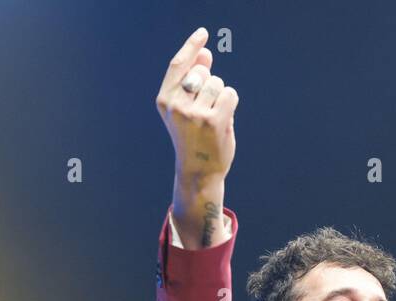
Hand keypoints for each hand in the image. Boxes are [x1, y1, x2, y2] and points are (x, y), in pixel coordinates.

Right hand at [156, 26, 237, 187]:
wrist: (198, 172)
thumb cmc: (193, 138)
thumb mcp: (187, 108)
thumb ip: (195, 80)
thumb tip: (206, 54)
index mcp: (164, 100)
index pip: (178, 64)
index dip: (191, 46)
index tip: (203, 34)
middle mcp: (176, 104)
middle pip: (202, 72)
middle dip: (209, 83)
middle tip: (205, 109)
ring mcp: (195, 113)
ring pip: (217, 83)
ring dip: (220, 96)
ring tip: (213, 117)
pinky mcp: (214, 120)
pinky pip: (230, 94)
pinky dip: (231, 103)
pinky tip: (224, 119)